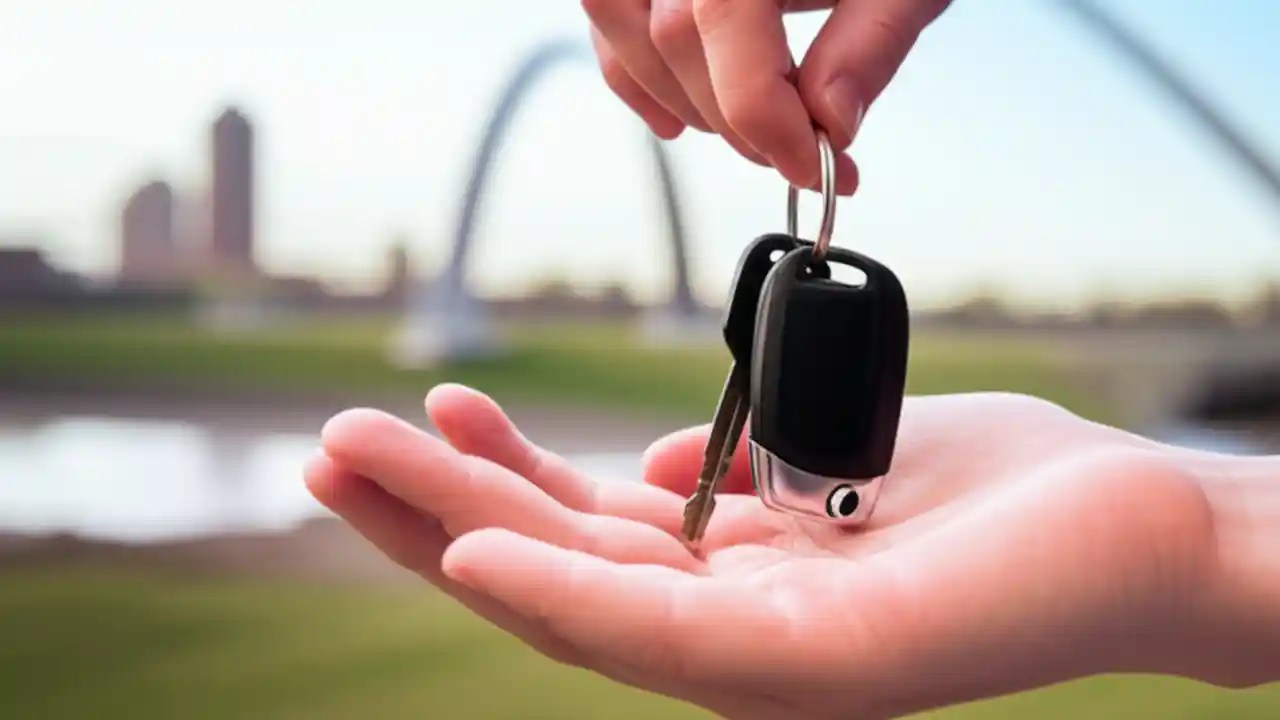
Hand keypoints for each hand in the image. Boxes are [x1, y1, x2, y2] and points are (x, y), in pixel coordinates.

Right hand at [307, 386, 1270, 718]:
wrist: (1147, 532)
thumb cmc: (1009, 497)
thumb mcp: (844, 456)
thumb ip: (747, 466)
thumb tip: (662, 462)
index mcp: (740, 573)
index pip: (589, 532)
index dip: (497, 476)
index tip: (430, 409)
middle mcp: (733, 626)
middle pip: (557, 568)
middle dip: (435, 506)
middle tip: (330, 446)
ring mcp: (765, 659)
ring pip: (578, 601)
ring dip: (456, 534)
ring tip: (353, 470)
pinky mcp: (813, 669)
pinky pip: (662, 635)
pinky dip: (559, 596)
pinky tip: (474, 553)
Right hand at [583, 0, 952, 194]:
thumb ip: (870, 40)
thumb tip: (832, 120)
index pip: (722, 23)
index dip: (765, 117)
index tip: (813, 165)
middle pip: (675, 39)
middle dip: (739, 120)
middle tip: (801, 150)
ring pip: (629, 34)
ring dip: (688, 105)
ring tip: (752, 130)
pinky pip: (609, 21)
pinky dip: (640, 79)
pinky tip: (683, 120)